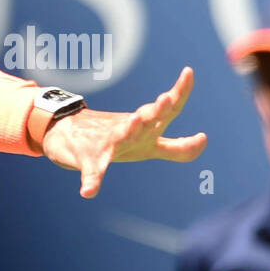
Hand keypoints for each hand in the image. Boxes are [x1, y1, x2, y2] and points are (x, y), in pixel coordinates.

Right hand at [41, 66, 206, 197]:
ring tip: (135, 121)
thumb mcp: (149, 145)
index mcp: (147, 130)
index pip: (172, 111)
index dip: (182, 96)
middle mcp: (131, 131)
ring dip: (130, 129)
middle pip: (149, 118)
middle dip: (158, 109)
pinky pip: (92, 170)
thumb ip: (177, 148)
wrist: (66, 131)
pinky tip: (89, 191)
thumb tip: (203, 141)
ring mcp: (110, 142)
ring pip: (123, 135)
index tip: (191, 79)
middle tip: (165, 98)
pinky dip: (92, 180)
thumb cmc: (115, 138)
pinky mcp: (89, 157)